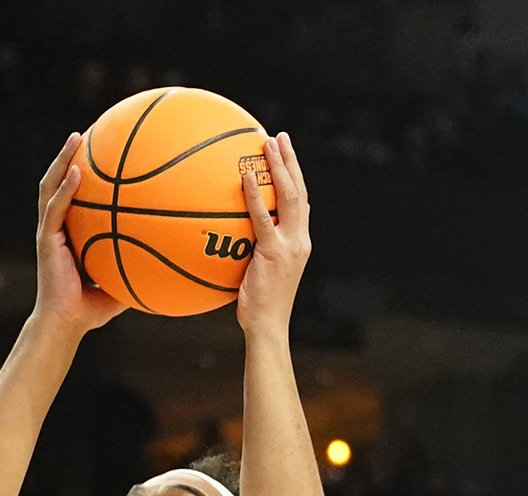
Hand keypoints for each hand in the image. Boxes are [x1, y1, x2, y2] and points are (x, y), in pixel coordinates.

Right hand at [32, 133, 126, 334]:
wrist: (68, 324)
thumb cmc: (93, 308)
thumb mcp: (123, 281)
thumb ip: (141, 266)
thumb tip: (174, 259)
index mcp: (71, 232)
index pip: (75, 196)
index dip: (82, 173)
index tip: (98, 152)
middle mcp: (57, 226)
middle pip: (60, 181)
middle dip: (70, 155)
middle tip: (85, 133)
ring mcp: (50, 230)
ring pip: (51, 186)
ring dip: (63, 160)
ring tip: (76, 138)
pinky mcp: (46, 239)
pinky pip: (55, 208)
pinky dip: (66, 189)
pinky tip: (77, 173)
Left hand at [237, 132, 312, 333]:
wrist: (267, 326)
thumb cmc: (258, 304)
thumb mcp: (258, 270)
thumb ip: (251, 248)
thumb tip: (226, 230)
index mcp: (300, 242)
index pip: (301, 202)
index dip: (294, 176)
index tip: (284, 154)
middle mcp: (300, 239)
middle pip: (300, 192)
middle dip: (290, 161)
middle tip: (279, 137)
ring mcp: (290, 246)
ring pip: (289, 197)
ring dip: (279, 167)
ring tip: (267, 144)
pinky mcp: (275, 253)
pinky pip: (263, 218)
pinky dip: (256, 195)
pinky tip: (245, 176)